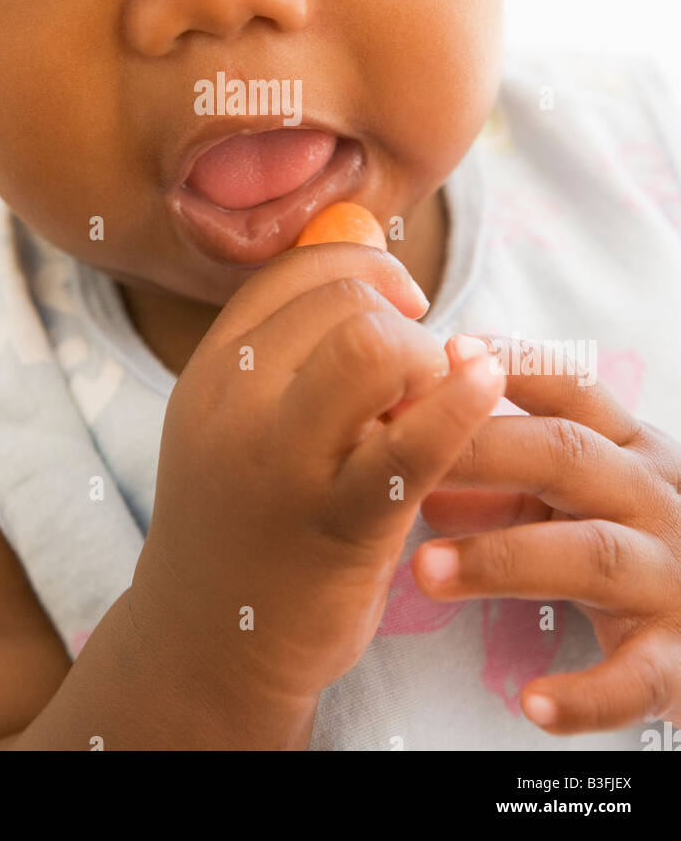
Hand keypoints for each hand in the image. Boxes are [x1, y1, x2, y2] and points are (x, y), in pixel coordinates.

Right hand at [129, 247, 505, 709]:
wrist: (210, 638)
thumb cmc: (248, 511)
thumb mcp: (244, 410)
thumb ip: (296, 325)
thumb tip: (360, 222)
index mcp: (212, 368)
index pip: (297, 268)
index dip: (365, 265)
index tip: (400, 307)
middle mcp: (233, 404)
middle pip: (343, 296)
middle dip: (403, 315)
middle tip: (420, 363)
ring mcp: (282, 463)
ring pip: (372, 346)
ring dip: (425, 357)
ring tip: (430, 395)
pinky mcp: (337, 522)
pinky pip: (414, 438)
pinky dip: (461, 400)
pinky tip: (480, 388)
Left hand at [413, 336, 680, 734]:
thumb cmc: (624, 543)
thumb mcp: (573, 499)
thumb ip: (502, 477)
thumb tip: (413, 460)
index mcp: (628, 451)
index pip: (574, 390)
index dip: (517, 365)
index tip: (450, 348)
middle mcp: (653, 500)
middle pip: (567, 458)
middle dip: (481, 452)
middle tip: (400, 462)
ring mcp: (671, 576)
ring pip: (590, 555)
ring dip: (503, 559)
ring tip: (423, 570)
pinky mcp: (679, 659)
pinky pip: (636, 678)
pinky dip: (587, 693)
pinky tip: (532, 704)